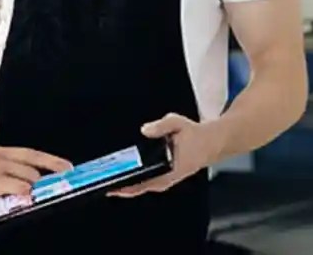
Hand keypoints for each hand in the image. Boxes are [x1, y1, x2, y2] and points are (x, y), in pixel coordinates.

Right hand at [0, 145, 71, 213]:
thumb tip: (19, 181)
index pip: (28, 152)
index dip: (47, 158)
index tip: (61, 164)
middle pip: (33, 159)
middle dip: (53, 166)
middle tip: (67, 172)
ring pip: (28, 174)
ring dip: (37, 185)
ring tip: (42, 192)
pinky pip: (18, 186)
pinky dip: (26, 192)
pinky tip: (30, 197)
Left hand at [109, 114, 223, 197]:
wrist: (210, 144)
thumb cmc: (194, 135)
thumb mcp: (178, 123)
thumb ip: (161, 126)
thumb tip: (145, 130)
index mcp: (170, 169)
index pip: (144, 182)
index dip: (126, 185)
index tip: (111, 185)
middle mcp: (166, 179)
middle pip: (138, 188)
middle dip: (119, 187)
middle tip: (102, 183)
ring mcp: (165, 181)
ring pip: (140, 188)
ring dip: (124, 185)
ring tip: (106, 181)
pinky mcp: (163, 179)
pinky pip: (144, 184)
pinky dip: (132, 182)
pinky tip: (120, 177)